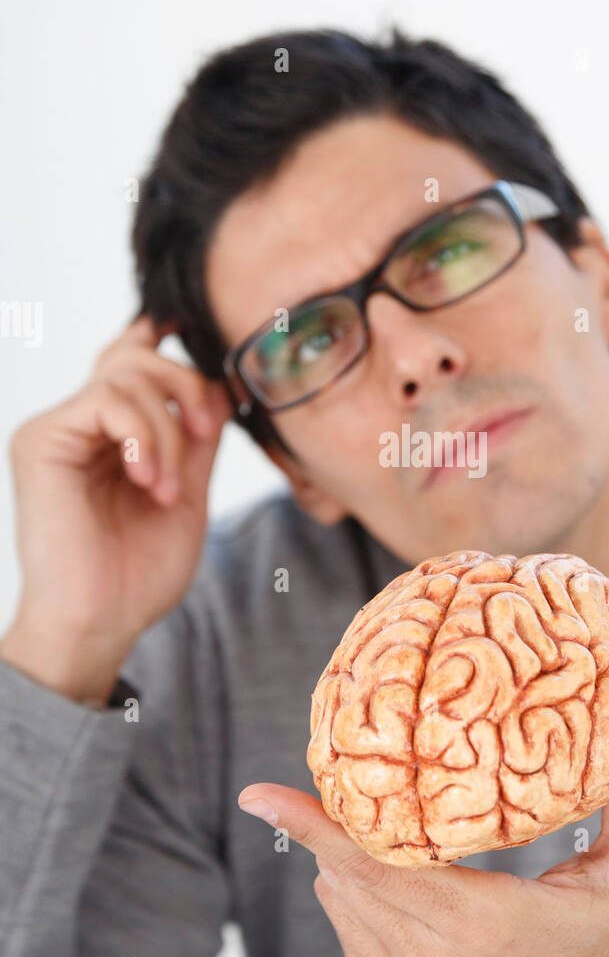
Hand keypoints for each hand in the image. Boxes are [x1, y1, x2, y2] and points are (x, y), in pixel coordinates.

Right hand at [1, 314, 231, 701]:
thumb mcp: (187, 494)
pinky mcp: (42, 440)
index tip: (191, 334)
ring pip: (127, 376)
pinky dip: (144, 436)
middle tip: (206, 435)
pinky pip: (105, 400)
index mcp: (111, 436)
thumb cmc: (138, 573)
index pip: (131, 363)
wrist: (101, 622)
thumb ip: (197, 441)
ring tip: (167, 491)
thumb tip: (217, 387)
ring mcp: (59, 430)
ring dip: (168, 433)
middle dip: (187, 388)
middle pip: (137, 358)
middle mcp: (80, 426)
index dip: (162, 342)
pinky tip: (148, 479)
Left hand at [239, 701, 608, 956]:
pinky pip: (353, 943)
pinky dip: (356, 903)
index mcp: (486, 924)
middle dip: (330, 829)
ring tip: (366, 821)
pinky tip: (385, 877)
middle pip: (350, 881)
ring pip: (345, 909)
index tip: (261, 794)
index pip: (377, 862)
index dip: (316, 825)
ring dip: (344, 863)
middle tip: (326, 779)